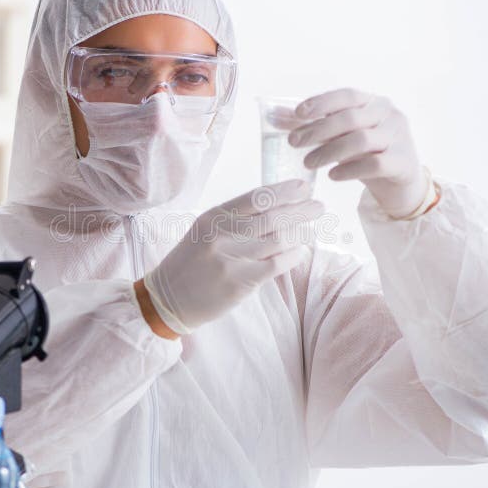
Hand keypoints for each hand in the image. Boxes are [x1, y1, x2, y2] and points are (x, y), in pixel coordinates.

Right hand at [143, 180, 323, 334]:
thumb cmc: (190, 263)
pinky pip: (276, 264)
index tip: (302, 187)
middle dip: (300, 210)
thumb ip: (234, 219)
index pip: (256, 198)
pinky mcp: (239, 283)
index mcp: (212, 217)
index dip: (284, 191)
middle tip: (319, 206)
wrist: (168, 299)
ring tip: (313, 229)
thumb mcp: (204, 231)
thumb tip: (277, 207)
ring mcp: (231, 259)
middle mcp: (221, 234)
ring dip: (301, 232)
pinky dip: (293, 256)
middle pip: (272, 217)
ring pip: (278, 239)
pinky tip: (301, 252)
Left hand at [288, 88, 427, 218]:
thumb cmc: (367, 154)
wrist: (401, 183)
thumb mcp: (340, 137)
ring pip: (361, 140)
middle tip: (294, 143)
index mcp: (373, 102)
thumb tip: (273, 117)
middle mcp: (389, 115)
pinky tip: (332, 175)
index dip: (322, 102)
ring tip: (308, 162)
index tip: (298, 113)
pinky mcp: (402, 162)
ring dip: (329, 151)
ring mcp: (399, 138)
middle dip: (318, 130)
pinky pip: (374, 164)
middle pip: (350, 118)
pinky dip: (349, 169)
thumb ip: (312, 125)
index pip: (346, 95)